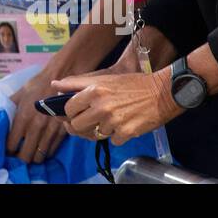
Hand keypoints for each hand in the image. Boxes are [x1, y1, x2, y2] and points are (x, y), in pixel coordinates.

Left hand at [6, 71, 69, 163]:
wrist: (61, 78)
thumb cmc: (38, 84)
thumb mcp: (19, 93)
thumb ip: (8, 107)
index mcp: (23, 117)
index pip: (11, 145)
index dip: (7, 150)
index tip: (6, 150)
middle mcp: (36, 127)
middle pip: (25, 156)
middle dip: (19, 158)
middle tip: (17, 156)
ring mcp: (50, 131)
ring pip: (39, 157)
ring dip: (33, 157)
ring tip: (29, 154)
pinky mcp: (62, 132)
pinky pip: (51, 151)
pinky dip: (45, 153)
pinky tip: (41, 148)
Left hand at [52, 69, 181, 144]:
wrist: (163, 92)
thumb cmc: (133, 83)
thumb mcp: (104, 77)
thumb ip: (77, 82)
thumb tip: (54, 85)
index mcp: (94, 90)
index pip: (68, 108)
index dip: (69, 112)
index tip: (73, 113)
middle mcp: (101, 106)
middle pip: (76, 126)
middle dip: (79, 125)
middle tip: (86, 122)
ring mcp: (113, 121)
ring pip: (94, 135)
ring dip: (99, 130)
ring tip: (109, 120)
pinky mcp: (126, 133)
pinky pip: (112, 140)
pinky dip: (116, 135)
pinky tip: (122, 125)